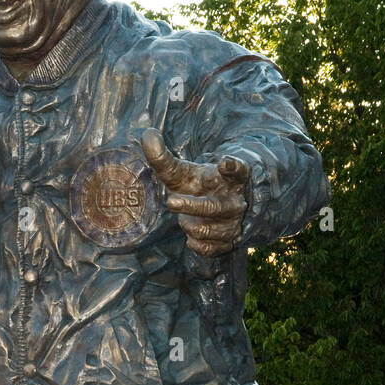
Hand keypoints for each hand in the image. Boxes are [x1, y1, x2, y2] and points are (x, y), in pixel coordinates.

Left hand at [141, 128, 249, 255]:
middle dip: (191, 206)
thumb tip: (147, 135)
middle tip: (170, 201)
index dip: (233, 167)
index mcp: (228, 179)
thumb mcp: (182, 172)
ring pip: (208, 229)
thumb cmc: (198, 187)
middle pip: (214, 207)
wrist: (220, 212)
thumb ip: (163, 158)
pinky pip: (209, 248)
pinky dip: (196, 244)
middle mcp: (234, 201)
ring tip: (183, 219)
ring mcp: (232, 224)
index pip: (238, 171)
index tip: (224, 162)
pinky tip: (191, 237)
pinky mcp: (227, 243)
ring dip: (189, 224)